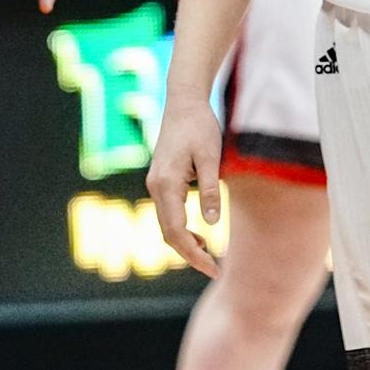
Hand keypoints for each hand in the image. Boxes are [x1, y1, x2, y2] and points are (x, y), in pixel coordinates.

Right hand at [146, 96, 221, 277]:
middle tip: (215, 269)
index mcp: (166, 184)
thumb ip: (209, 190)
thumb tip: (211, 225)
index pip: (176, 232)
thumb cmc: (200, 125)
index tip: (215, 269)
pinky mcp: (161, 180)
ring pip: (166, 225)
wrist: (183, 100)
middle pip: (168, 233)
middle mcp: (155, 187)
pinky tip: (200, 234)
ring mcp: (155, 184)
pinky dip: (182, 229)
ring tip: (210, 255)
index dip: (194, 255)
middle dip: (190, 254)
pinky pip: (168, 213)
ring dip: (185, 243)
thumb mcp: (211, 157)